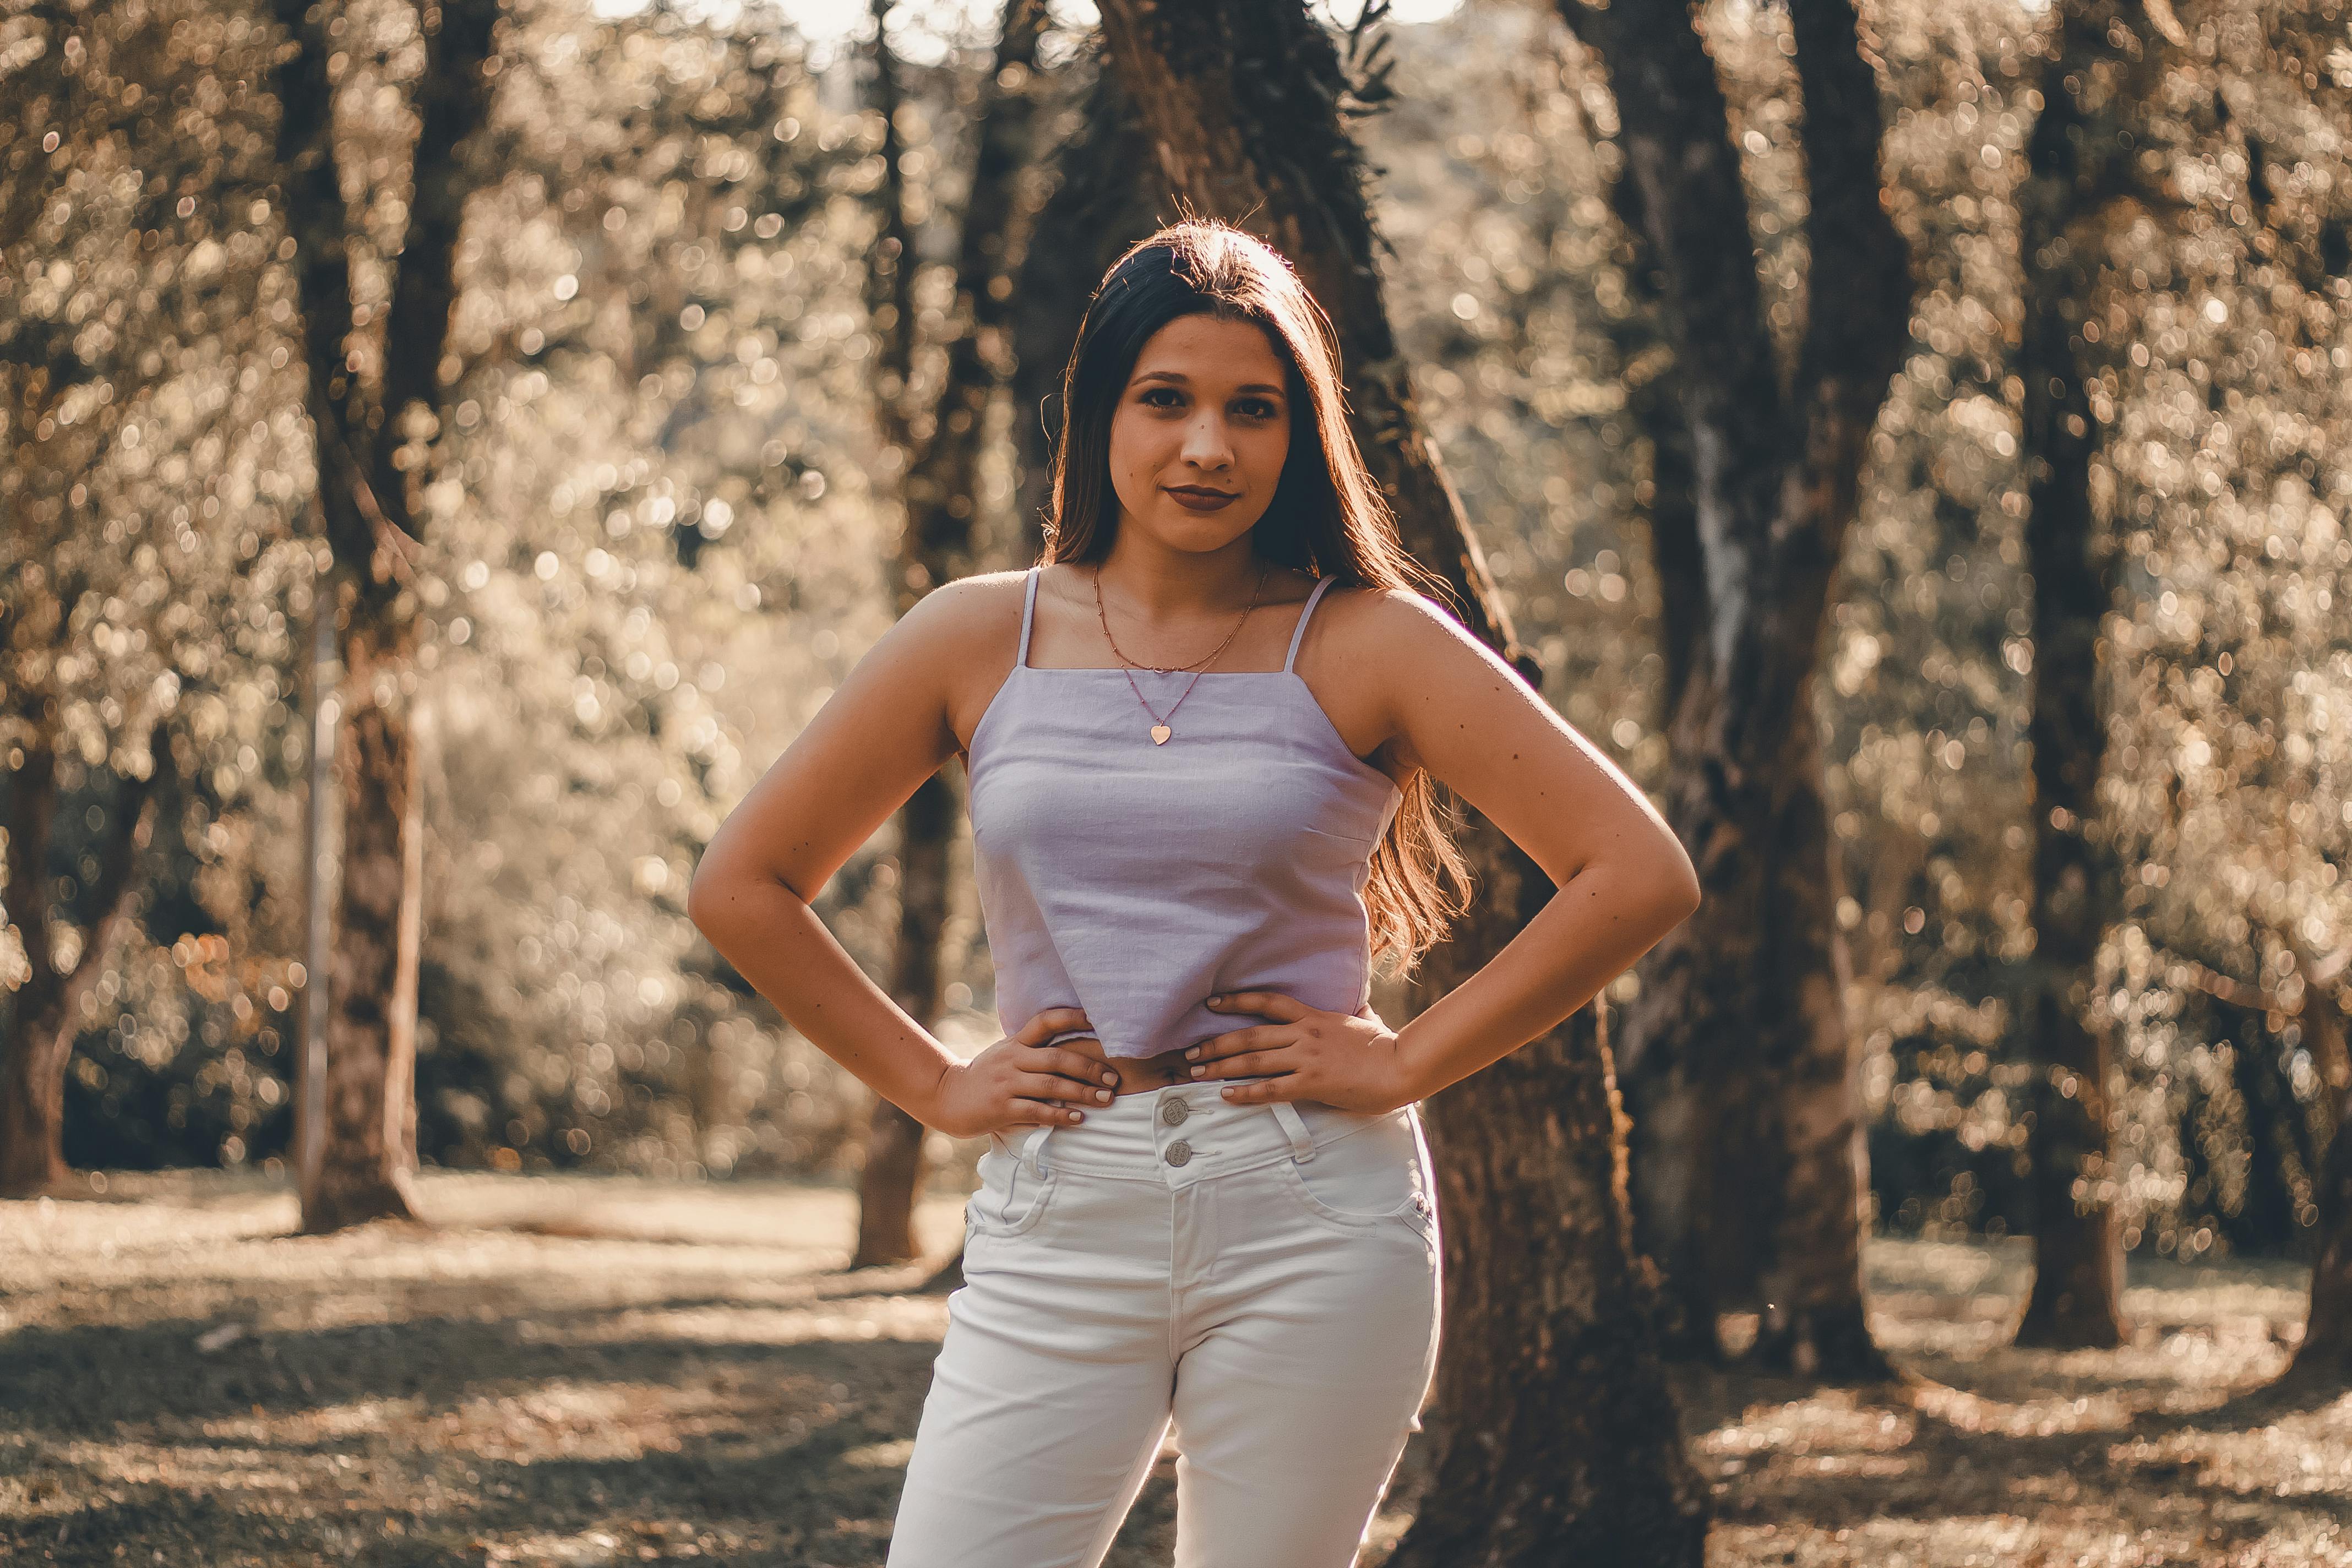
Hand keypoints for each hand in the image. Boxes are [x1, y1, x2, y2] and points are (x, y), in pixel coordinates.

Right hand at [925, 1007, 1121, 1137]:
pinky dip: (1059, 1115)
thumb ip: (1034, 1050)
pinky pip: (1035, 1111)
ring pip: (1051, 1086)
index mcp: (1016, 1043)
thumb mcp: (1007, 1054)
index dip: (1071, 1017)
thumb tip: (1076, 1048)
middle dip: (1089, 1068)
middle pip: (1057, 1058)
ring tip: (1106, 1099)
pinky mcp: (1001, 1108)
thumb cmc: (986, 1076)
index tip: (1097, 1019)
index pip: (1045, 1022)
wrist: (947, 1097)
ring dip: (1082, 1093)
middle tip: (1113, 1078)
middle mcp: (1012, 1059)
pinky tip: (1078, 1119)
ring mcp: (1006, 1083)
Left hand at [1184, 990, 1416, 1113]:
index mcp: (1313, 1017)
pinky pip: (1271, 1089)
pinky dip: (1245, 1093)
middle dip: (1215, 1043)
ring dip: (1221, 1067)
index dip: (1237, 1001)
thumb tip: (1359, 1004)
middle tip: (1190, 1053)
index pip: (1267, 1002)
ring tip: (1197, 1074)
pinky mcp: (1312, 1083)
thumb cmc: (1384, 1046)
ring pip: (1253, 1061)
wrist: (1401, 1065)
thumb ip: (1354, 1012)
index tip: (1212, 1003)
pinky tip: (1227, 1096)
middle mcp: (1304, 1034)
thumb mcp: (1364, 1020)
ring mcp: (1307, 1058)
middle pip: (1249, 1035)